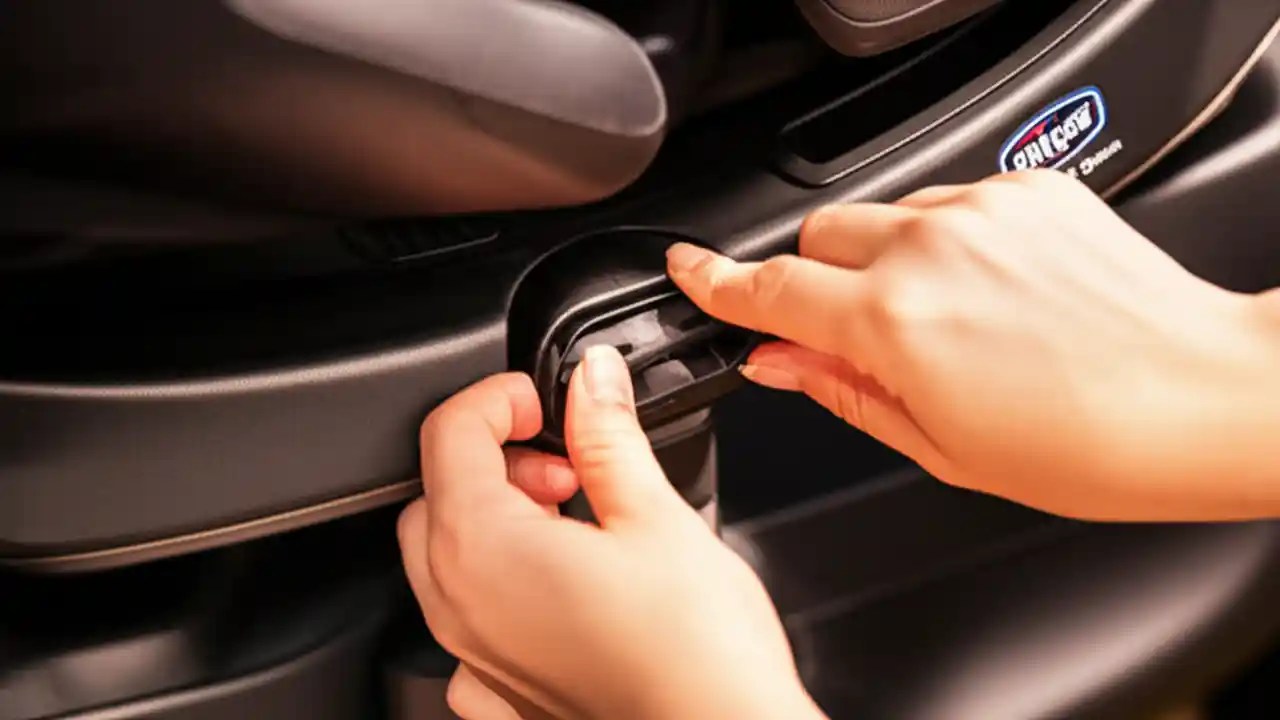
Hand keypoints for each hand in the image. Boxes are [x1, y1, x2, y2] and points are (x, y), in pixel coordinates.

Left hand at [397, 346, 823, 719]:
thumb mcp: (656, 516)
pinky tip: (559, 588)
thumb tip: (593, 376)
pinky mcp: (500, 695)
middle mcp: (460, 608)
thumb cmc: (698, 654)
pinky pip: (467, 624)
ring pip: (446, 558)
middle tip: (568, 463)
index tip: (544, 400)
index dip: (498, 398)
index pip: (448, 434)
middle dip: (496, 458)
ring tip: (577, 521)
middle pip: (436, 494)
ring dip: (496, 517)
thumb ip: (608, 434)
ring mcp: (474, 659)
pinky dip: (498, 588)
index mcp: (483, 548)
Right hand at [667, 170, 1279, 520]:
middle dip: (816, 281)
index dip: (715, 282)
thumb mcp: (938, 446)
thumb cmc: (1089, 445)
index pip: (767, 289)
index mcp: (893, 323)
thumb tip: (775, 362)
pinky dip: (949, 241)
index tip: (690, 270)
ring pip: (882, 216)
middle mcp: (928, 250)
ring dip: (885, 260)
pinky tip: (996, 292)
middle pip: (817, 238)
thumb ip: (839, 390)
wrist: (1205, 398)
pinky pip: (950, 201)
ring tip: (950, 321)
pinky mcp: (1027, 188)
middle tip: (860, 336)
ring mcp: (981, 210)